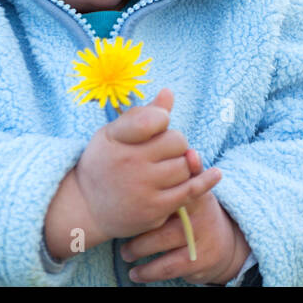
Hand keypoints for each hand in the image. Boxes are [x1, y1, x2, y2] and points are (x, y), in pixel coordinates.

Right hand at [74, 88, 221, 241]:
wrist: (86, 208)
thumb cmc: (104, 163)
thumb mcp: (114, 134)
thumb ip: (142, 115)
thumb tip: (169, 93)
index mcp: (116, 138)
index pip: (154, 119)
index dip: (162, 119)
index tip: (158, 124)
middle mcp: (128, 162)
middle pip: (177, 142)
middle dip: (175, 143)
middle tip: (162, 151)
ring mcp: (143, 188)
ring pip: (184, 166)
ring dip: (183, 164)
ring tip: (167, 167)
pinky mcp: (154, 209)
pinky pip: (190, 191)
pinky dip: (205, 181)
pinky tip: (216, 173)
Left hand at [120, 148, 249, 284]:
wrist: (222, 245)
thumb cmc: (195, 213)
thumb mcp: (194, 193)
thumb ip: (183, 173)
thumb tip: (187, 151)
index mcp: (197, 194)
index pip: (184, 181)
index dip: (178, 175)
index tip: (167, 170)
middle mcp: (200, 214)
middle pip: (164, 211)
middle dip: (140, 220)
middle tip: (122, 227)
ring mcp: (200, 238)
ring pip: (160, 241)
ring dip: (138, 248)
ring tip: (125, 252)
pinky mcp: (197, 261)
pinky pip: (166, 267)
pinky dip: (147, 272)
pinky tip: (134, 273)